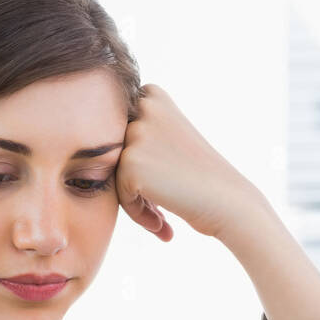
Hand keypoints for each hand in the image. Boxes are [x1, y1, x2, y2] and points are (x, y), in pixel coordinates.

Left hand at [116, 82, 262, 241]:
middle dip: (133, 182)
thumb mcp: (170, 139)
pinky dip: (136, 212)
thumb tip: (90, 146)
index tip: (162, 179)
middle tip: (161, 205)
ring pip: (115, 174)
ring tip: (161, 217)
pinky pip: (119, 194)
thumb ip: (139, 135)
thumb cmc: (202, 177)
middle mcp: (143, 107)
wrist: (229, 201)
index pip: (120, 134)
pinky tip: (162, 223)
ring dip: (135, 199)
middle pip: (115, 154)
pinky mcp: (129, 162)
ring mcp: (136, 133)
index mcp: (153, 95)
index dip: (136, 163)